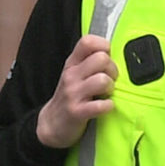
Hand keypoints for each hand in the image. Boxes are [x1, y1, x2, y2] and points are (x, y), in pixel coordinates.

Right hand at [36, 34, 113, 148]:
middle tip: (110, 79)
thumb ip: (88, 61)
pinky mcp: (77, 112)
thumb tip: (113, 53)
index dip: (103, 46)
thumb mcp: (73, 74)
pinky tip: (104, 106)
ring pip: (103, 80)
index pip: (87, 42)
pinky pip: (101, 105)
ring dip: (110, 87)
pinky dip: (108, 106)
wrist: (52, 124)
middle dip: (112, 69)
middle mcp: (71, 76)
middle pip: (101, 59)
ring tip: (106, 93)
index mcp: (72, 64)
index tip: (106, 58)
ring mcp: (73, 94)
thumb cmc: (70, 97)